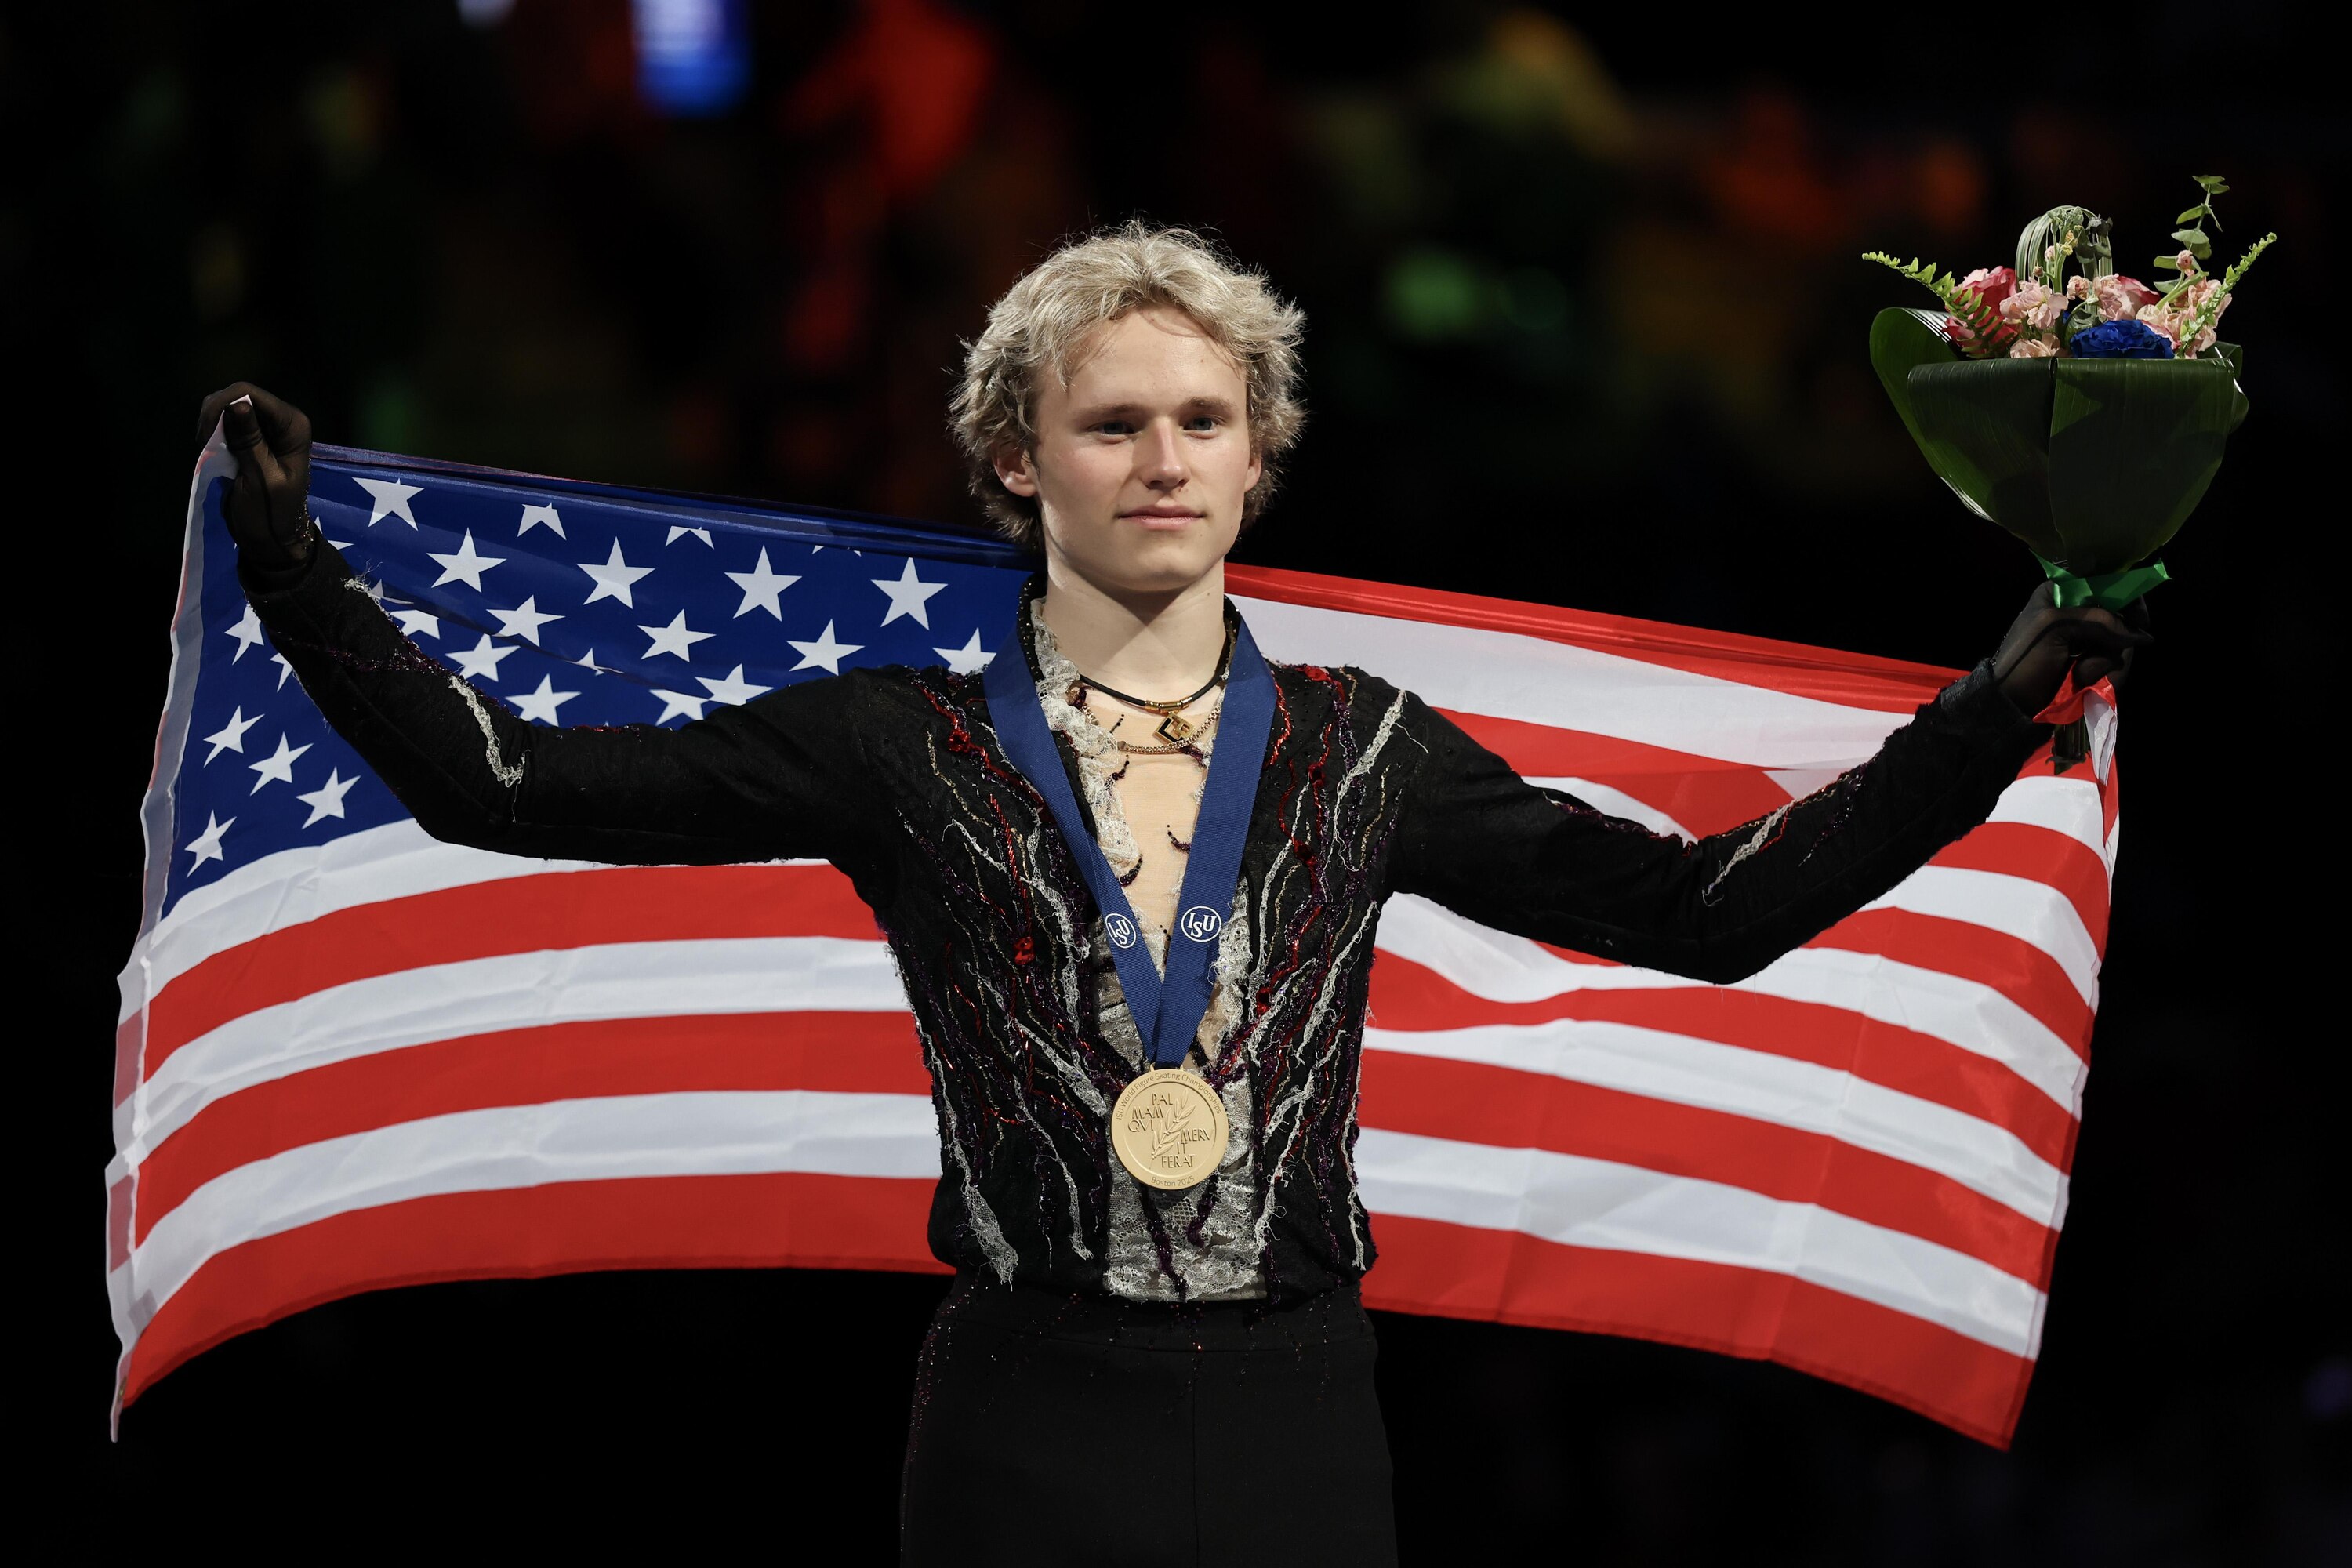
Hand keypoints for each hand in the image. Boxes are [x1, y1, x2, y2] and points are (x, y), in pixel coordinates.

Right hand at [196, 383, 315, 575]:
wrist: (270, 537)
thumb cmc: (271, 513)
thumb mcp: (260, 477)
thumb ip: (250, 440)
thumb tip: (238, 403)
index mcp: (293, 426)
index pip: (250, 394)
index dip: (222, 406)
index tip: (206, 436)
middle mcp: (282, 420)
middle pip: (237, 395)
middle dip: (214, 416)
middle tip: (204, 446)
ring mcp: (265, 427)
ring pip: (226, 405)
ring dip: (211, 425)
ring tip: (210, 451)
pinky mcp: (250, 436)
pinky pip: (223, 421)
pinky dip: (212, 433)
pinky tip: (212, 451)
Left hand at [1991, 582, 2152, 714]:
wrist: (2013, 703)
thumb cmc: (2024, 658)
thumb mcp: (2054, 627)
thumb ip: (2096, 620)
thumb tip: (2139, 634)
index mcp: (2060, 593)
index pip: (2104, 581)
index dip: (2125, 596)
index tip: (2138, 617)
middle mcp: (2076, 612)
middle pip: (2119, 616)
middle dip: (2113, 640)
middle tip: (2101, 655)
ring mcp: (2086, 640)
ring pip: (2121, 644)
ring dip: (2102, 664)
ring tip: (2079, 675)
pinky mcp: (2091, 664)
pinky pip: (2115, 665)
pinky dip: (2103, 677)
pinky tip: (2083, 683)